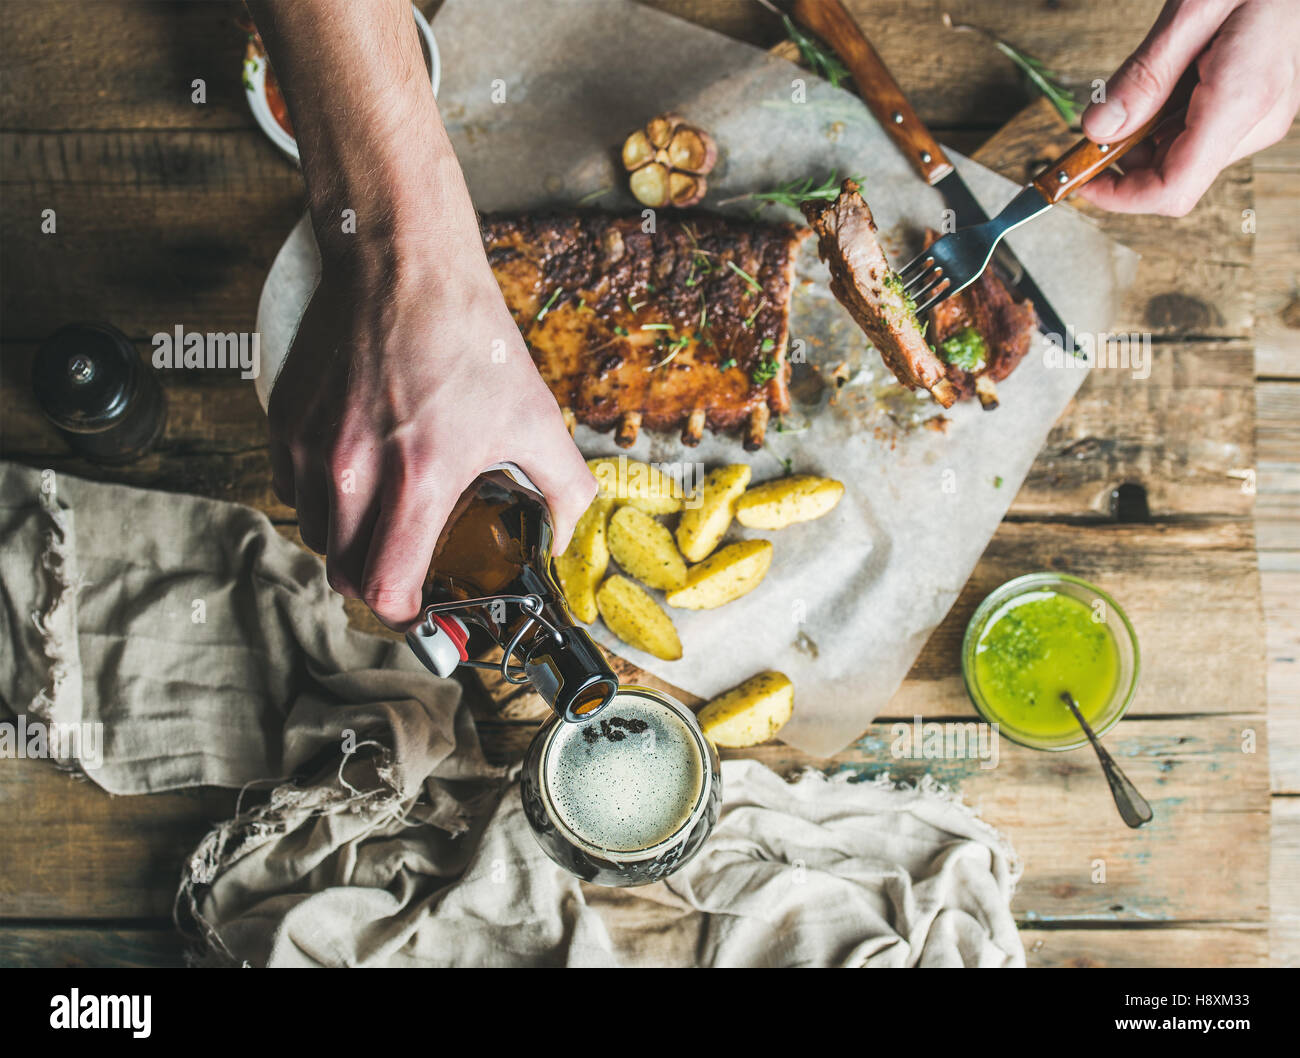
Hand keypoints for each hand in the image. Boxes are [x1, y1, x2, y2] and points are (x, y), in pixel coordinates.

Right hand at [269, 234, 594, 628]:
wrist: (403, 263)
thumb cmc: (471, 338)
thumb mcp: (536, 414)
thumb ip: (563, 486)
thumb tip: (565, 536)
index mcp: (418, 478)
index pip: (385, 588)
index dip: (406, 616)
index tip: (425, 612)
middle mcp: (354, 471)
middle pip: (344, 575)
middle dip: (378, 586)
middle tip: (409, 573)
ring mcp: (313, 446)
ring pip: (317, 535)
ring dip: (350, 545)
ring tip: (386, 522)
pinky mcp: (286, 421)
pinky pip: (294, 490)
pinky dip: (324, 502)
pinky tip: (358, 480)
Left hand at [1079, 0, 1299, 215]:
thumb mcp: (1193, 11)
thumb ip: (1145, 76)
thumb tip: (1099, 130)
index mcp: (1242, 101)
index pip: (1172, 190)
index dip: (1119, 196)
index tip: (1081, 178)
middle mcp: (1258, 121)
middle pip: (1174, 177)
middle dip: (1128, 158)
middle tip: (1101, 119)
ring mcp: (1261, 117)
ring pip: (1184, 157)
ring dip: (1147, 135)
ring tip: (1147, 81)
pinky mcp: (1258, 107)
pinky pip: (1201, 134)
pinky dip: (1169, 118)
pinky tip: (1172, 77)